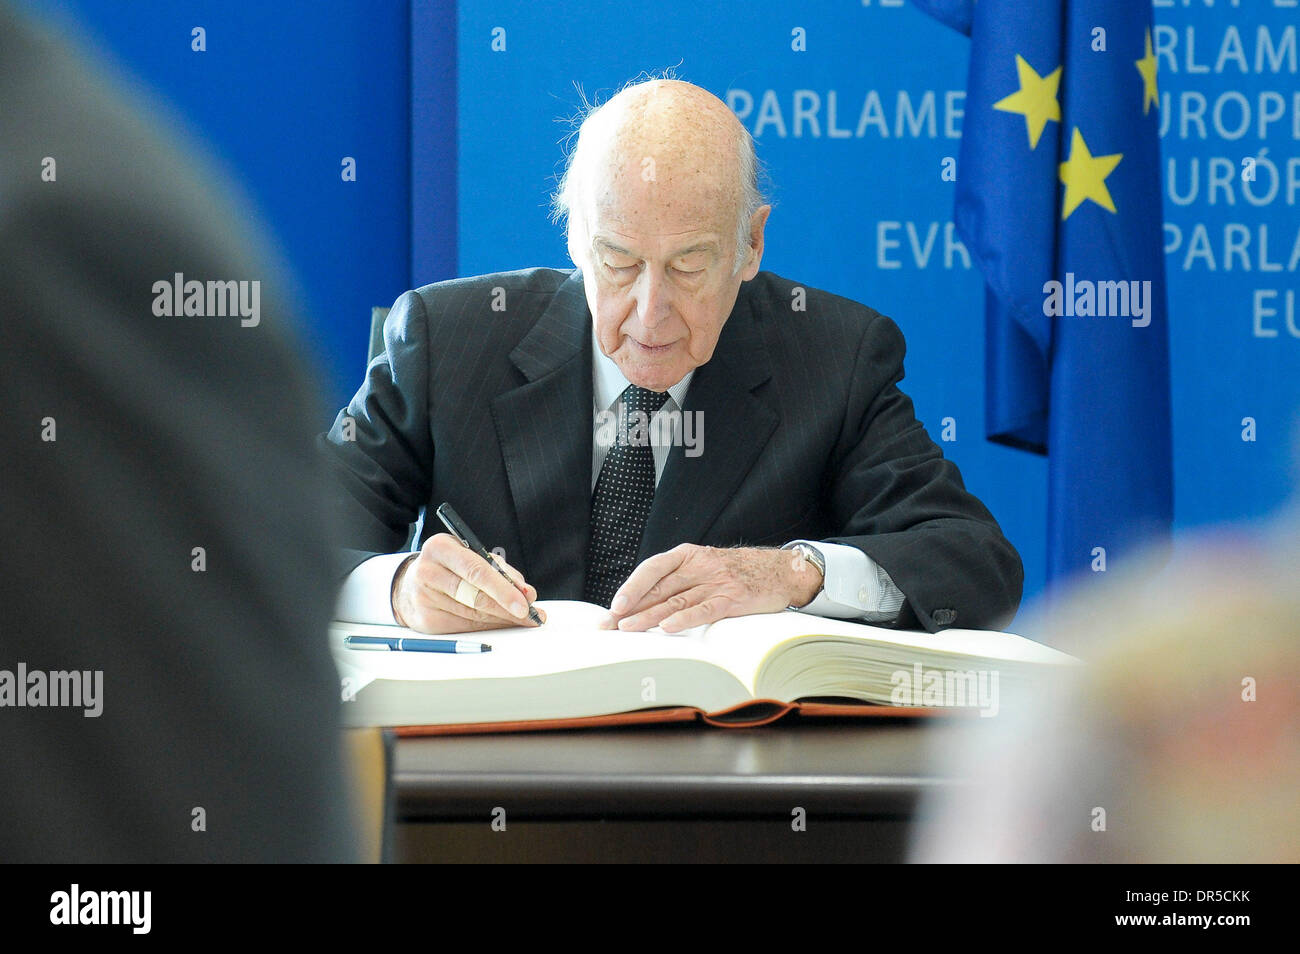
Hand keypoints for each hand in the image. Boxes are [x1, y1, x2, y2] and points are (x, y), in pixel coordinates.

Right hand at [391, 533, 545, 633]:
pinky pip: (465, 627)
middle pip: (475, 596)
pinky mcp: (426, 620)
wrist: (410, 585)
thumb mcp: (469, 556)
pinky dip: (486, 627)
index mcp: (441, 547)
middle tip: (531, 615)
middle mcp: (428, 571)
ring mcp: (424, 598)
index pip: (476, 570)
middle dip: (507, 608)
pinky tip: (500, 623)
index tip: (526, 601)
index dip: (503, 588)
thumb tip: (526, 593)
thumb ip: (499, 570)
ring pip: (473, 615)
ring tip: (522, 619)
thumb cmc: (449, 567)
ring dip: (502, 619)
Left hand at [601, 544, 822, 632]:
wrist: (779, 570)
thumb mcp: (703, 566)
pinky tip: (668, 628)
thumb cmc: (735, 572)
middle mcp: (699, 565)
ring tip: (628, 629)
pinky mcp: (732, 599)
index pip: (652, 569)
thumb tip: (640, 605)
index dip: (632, 586)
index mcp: (688, 555)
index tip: (614, 606)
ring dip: (649, 617)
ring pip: (675, 600)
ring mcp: (716, 582)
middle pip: (659, 588)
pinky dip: (685, 619)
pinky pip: (704, 609)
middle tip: (609, 625)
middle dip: (631, 608)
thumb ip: (677, 581)